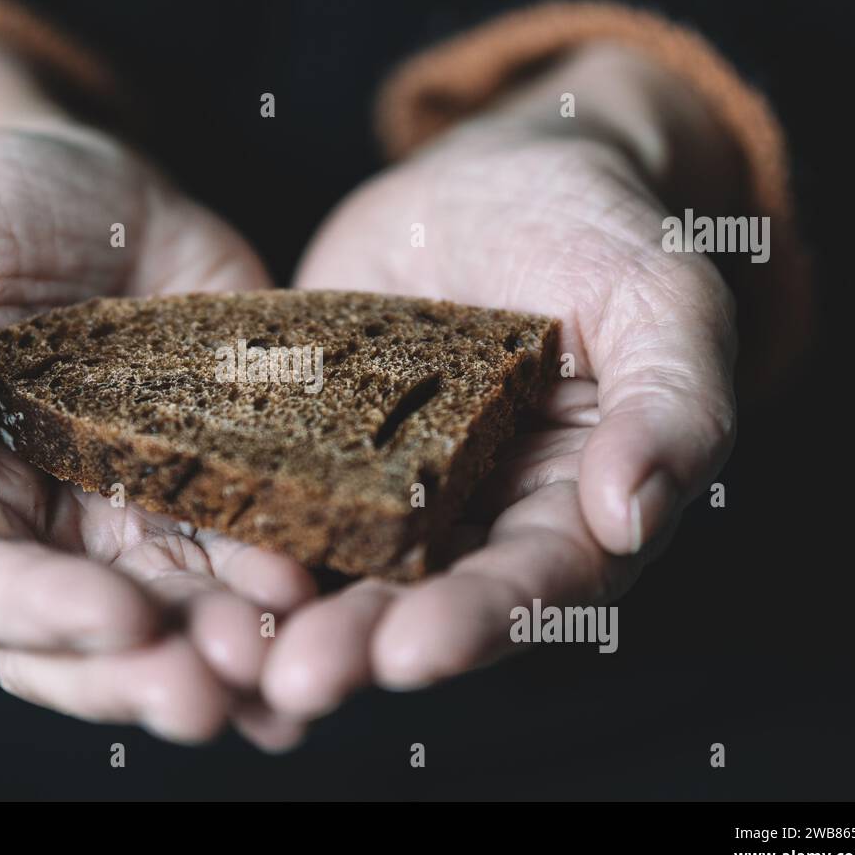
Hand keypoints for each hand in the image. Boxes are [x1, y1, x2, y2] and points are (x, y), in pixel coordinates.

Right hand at [0, 33, 314, 744]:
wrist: (95, 198)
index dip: (37, 612)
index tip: (121, 617)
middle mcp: (38, 530)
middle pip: (78, 642)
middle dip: (144, 675)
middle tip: (213, 690)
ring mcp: (132, 521)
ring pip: (178, 624)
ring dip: (232, 656)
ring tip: (293, 663)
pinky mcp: (217, 493)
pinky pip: (253, 565)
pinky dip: (294, 604)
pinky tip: (336, 615)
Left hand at [261, 44, 739, 716]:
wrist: (496, 176)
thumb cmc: (598, 229)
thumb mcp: (661, 299)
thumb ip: (674, 404)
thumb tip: (633, 514)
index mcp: (571, 506)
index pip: (535, 582)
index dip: (480, 620)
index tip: (415, 650)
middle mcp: (478, 516)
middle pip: (425, 598)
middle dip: (363, 643)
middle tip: (297, 679)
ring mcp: (389, 482)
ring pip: (340, 564)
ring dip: (289, 614)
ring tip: (232, 648)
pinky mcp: (317, 440)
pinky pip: (277, 488)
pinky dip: (236, 529)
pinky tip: (180, 558)